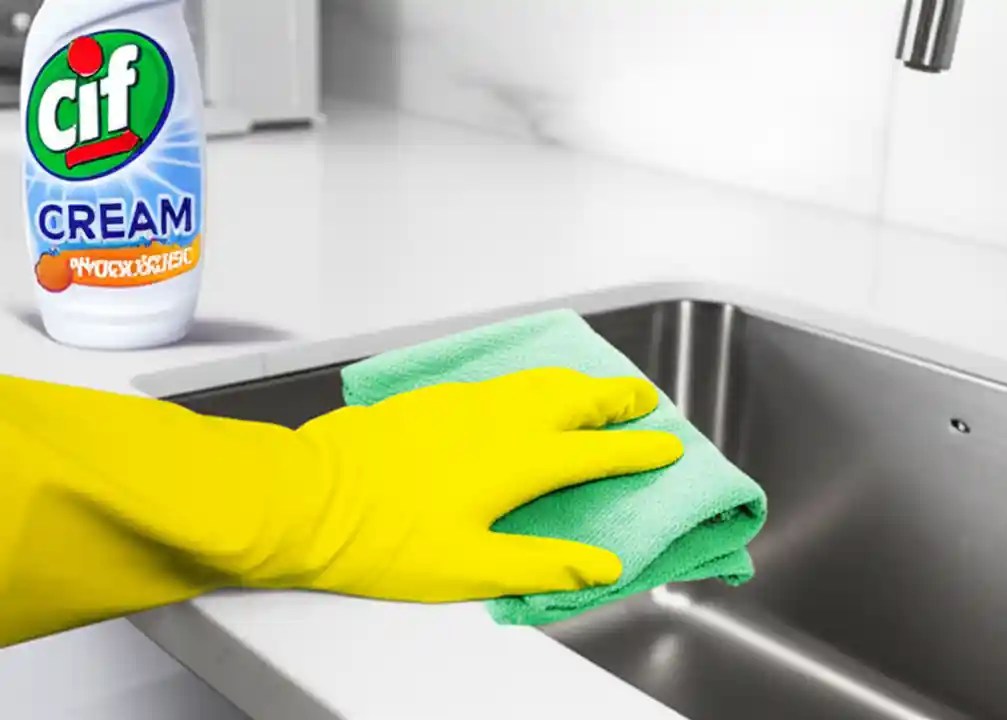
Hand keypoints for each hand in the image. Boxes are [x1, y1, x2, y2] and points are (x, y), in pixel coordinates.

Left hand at [285, 368, 682, 601]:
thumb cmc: (386, 541)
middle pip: (574, 397)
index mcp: (518, 460)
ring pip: (537, 381)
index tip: (668, 445)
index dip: (638, 450)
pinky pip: (502, 382)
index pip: (596, 452)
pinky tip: (524, 395)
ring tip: (596, 392)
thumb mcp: (469, 568)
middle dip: (616, 396)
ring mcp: (464, 403)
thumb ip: (541, 564)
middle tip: (644, 397)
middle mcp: (499, 420)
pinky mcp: (433, 400)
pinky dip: (534, 384)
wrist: (307, 498)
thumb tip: (603, 566)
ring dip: (577, 384)